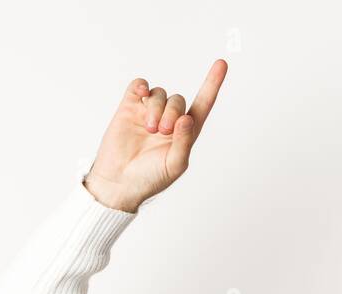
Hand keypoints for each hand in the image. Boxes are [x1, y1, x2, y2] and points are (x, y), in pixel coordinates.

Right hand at [83, 59, 227, 212]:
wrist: (119, 182)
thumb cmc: (150, 178)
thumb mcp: (175, 165)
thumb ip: (184, 142)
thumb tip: (187, 118)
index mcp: (184, 133)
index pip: (202, 104)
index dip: (212, 84)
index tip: (222, 64)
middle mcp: (168, 119)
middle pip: (178, 99)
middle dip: (172, 112)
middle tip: (162, 131)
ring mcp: (148, 112)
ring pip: (159, 94)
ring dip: (157, 108)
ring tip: (150, 128)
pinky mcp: (129, 108)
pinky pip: (138, 86)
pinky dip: (141, 86)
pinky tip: (141, 94)